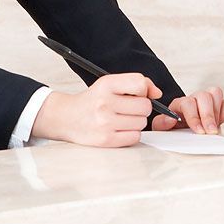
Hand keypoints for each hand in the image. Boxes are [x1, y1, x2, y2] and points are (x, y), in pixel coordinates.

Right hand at [32, 73, 159, 146]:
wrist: (66, 117)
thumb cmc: (92, 101)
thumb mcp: (109, 84)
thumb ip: (136, 83)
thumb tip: (157, 93)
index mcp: (106, 84)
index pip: (140, 83)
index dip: (143, 90)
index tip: (137, 94)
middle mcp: (105, 102)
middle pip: (145, 106)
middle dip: (141, 108)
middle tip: (128, 108)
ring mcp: (105, 123)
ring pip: (142, 123)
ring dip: (136, 122)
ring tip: (122, 119)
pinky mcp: (106, 140)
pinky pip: (135, 137)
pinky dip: (131, 134)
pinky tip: (120, 129)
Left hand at [151, 87, 223, 133]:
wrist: (179, 132)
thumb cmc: (172, 129)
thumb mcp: (161, 128)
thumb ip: (161, 123)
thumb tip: (170, 119)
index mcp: (179, 103)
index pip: (188, 103)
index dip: (194, 117)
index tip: (199, 131)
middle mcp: (193, 99)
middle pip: (204, 95)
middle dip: (208, 115)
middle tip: (210, 131)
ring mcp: (206, 102)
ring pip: (215, 93)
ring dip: (217, 111)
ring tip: (214, 126)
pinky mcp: (217, 106)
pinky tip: (219, 122)